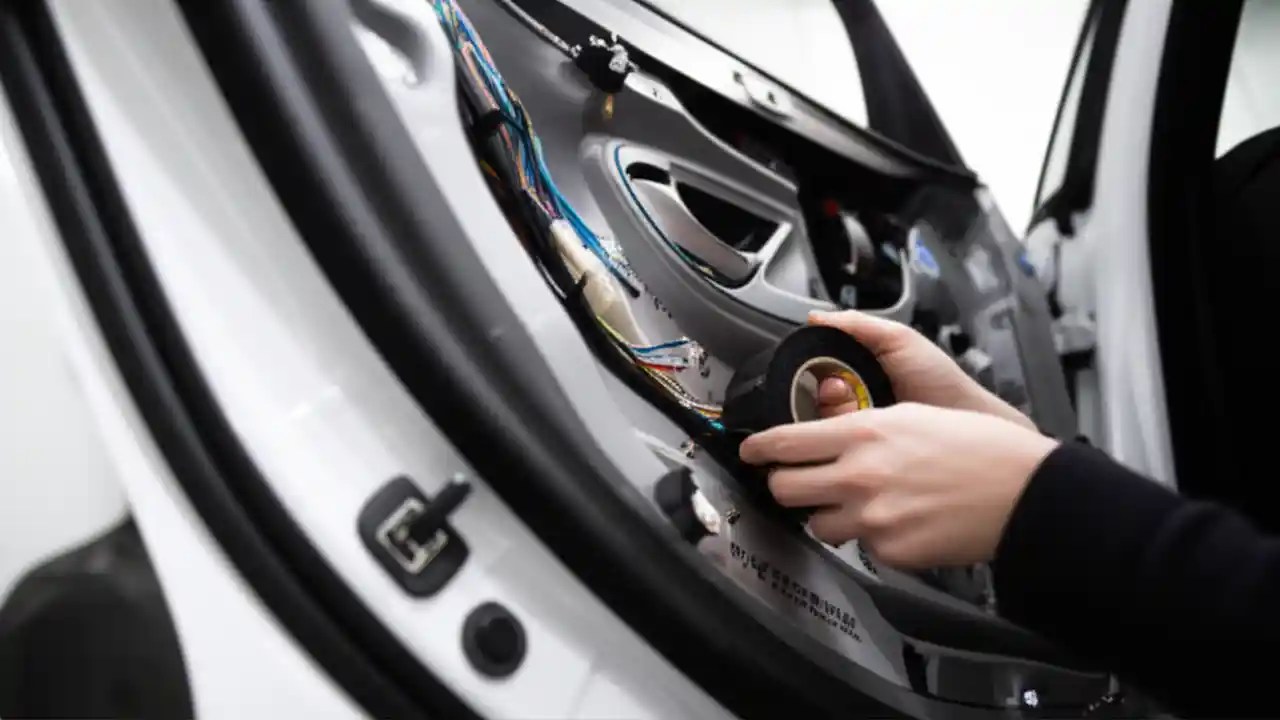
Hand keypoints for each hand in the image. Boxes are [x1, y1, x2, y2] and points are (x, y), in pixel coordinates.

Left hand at [739, 402, 1058, 568]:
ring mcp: (872, 517)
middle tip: (796, 481)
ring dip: (826, 515)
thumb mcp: (910, 414)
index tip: (750, 450)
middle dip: (784, 485)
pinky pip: (859, 546)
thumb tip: (822, 435)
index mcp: (863, 432)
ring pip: (815, 524)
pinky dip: (870, 536)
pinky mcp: (888, 551)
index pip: (784, 442)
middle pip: (784, 489)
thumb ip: (858, 428)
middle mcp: (859, 475)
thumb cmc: (976, 446)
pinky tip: (898, 520)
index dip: (758, 448)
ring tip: (858, 503)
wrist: (1021, 491)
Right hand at [806, 309, 1034, 430]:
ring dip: (833, 413)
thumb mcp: (899, 340)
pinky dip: (841, 435)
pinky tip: (860, 427)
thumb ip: (858, 325)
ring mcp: (855, 428)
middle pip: (811, 395)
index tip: (828, 373)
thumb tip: (814, 317)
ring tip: (858, 406)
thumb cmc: (939, 379)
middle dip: (824, 392)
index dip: (811, 368)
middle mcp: (849, 399)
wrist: (967, 420)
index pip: (814, 366)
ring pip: (818, 422)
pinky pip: (835, 443)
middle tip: (843, 392)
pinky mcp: (861, 450)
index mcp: (854, 369)